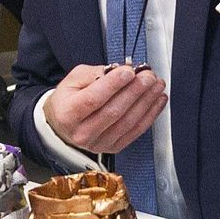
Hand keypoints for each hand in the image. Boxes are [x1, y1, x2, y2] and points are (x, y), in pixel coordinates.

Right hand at [43, 63, 166, 153]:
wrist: (62, 126)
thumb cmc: (69, 101)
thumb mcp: (73, 80)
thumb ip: (96, 73)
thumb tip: (122, 71)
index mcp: (68, 113)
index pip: (93, 99)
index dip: (113, 85)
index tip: (129, 71)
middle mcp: (81, 132)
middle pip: (114, 111)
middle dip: (135, 91)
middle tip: (148, 76)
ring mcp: (98, 143)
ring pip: (128, 122)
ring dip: (146, 102)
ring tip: (156, 85)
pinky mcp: (112, 147)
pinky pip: (135, 131)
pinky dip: (150, 115)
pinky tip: (157, 101)